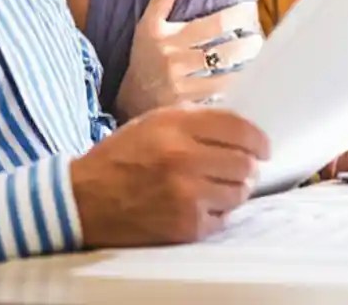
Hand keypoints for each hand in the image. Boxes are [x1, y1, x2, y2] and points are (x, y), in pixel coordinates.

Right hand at [70, 105, 269, 246]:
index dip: (258, 139)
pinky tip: (199, 205)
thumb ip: (194, 121)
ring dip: (235, 190)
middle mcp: (184, 158)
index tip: (263, 147)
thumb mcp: (152, 123)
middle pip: (245, 162)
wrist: (84, 200)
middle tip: (240, 169)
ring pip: (240, 192)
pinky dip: (217, 212)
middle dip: (247, 166)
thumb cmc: (119, 158)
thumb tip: (237, 128)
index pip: (238, 128)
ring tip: (216, 187)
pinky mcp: (186, 225)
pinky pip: (224, 217)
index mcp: (176, 127)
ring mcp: (187, 195)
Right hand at [117, 0, 262, 119]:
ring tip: (261, 65)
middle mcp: (175, 63)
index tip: (252, 12)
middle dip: (246, 47)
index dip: (236, 17)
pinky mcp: (186, 110)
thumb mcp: (147, 26)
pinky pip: (215, 104)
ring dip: (245, 73)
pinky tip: (248, 92)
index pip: (212, 25)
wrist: (129, 100)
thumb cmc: (144, 58)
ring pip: (223, 81)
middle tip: (260, 42)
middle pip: (222, 54)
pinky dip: (233, 98)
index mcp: (170, 39)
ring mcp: (182, 89)